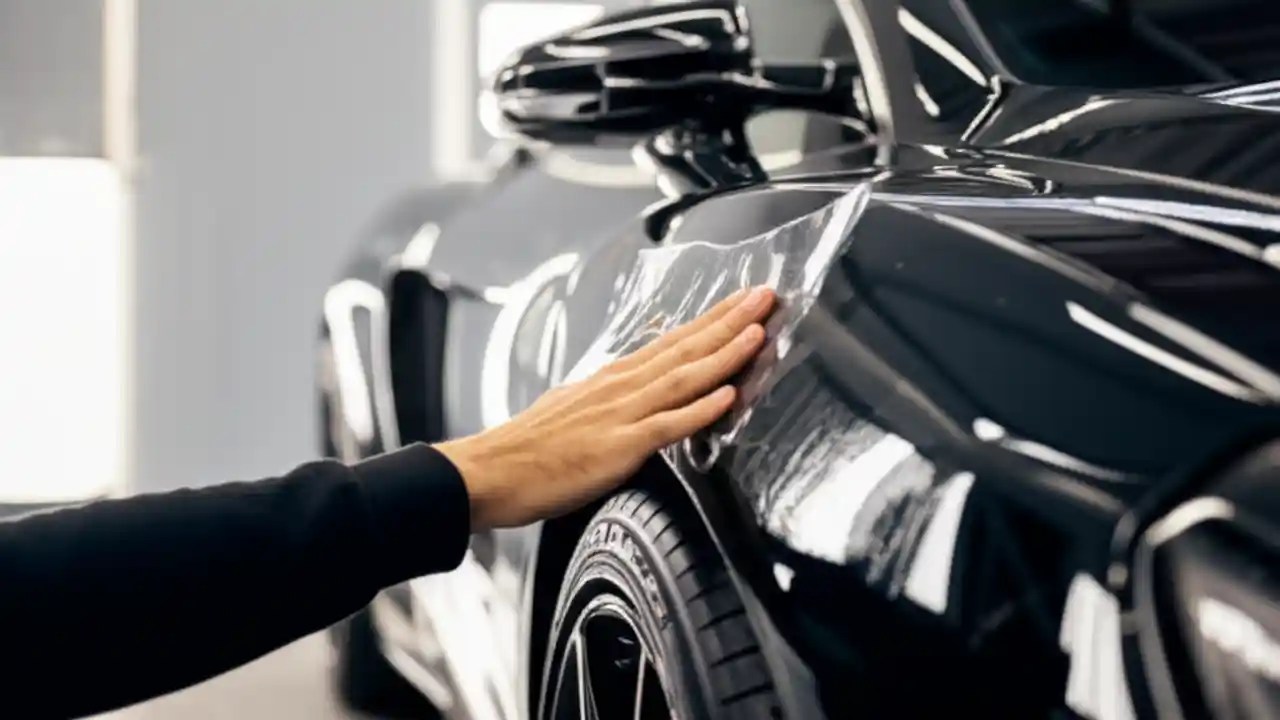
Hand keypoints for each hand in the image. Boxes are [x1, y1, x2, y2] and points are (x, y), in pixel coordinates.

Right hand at [436, 287, 775, 529]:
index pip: (672, 341)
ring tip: (758, 332)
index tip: (742, 301)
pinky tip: (726, 395)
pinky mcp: (618, 447)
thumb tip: (630, 388)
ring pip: (683, 377)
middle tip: (766, 296)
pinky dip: (699, 409)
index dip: (712, 320)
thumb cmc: (528, 448)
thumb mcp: (572, 407)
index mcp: (612, 378)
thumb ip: (607, 398)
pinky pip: (667, 425)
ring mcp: (621, 415)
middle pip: (685, 347)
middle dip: (730, 321)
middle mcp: (621, 387)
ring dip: (724, 353)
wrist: (489, 472)